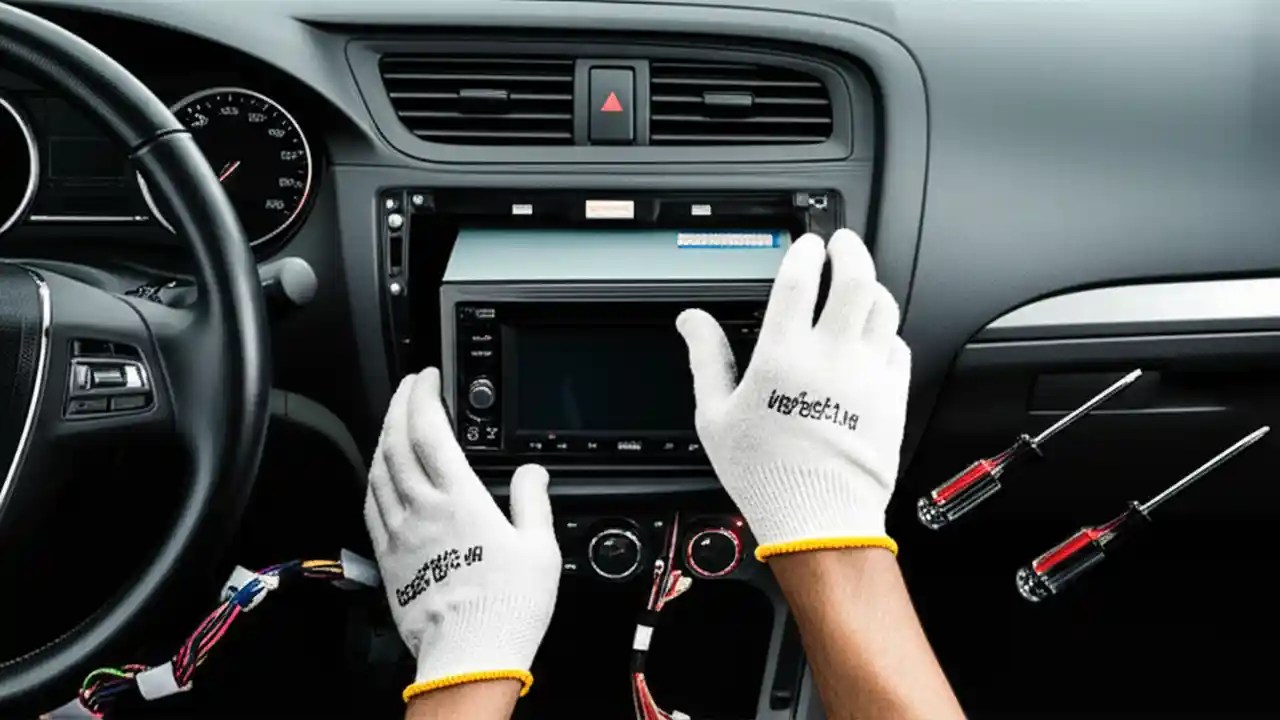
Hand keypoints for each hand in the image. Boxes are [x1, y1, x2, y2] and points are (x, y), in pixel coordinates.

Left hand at [364, 369, 560, 702]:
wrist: (468, 654)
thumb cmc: (506, 607)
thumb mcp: (539, 548)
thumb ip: (532, 501)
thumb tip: (532, 473)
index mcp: (460, 501)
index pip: (430, 432)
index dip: (424, 397)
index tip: (428, 379)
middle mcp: (423, 510)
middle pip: (397, 442)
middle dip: (400, 405)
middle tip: (408, 386)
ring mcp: (400, 533)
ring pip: (379, 470)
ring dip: (384, 436)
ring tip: (395, 420)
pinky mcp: (388, 557)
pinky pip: (372, 505)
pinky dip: (374, 477)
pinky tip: (381, 473)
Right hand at [676, 229, 909, 559]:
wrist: (819, 520)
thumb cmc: (766, 475)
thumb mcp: (716, 417)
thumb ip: (707, 359)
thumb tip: (693, 322)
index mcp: (783, 356)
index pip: (801, 279)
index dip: (804, 252)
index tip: (805, 246)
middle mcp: (831, 358)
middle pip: (856, 278)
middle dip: (850, 250)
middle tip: (842, 244)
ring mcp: (868, 375)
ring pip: (884, 307)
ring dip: (871, 286)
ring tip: (858, 285)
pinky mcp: (892, 397)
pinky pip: (899, 347)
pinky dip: (885, 333)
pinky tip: (871, 337)